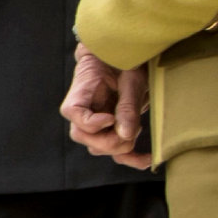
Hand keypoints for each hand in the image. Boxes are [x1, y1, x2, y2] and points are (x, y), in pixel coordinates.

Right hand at [61, 45, 151, 168]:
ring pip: (96, 146)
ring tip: (138, 129)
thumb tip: (125, 135)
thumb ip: (127, 106)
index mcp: (82, 90)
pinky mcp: (108, 129)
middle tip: (133, 130)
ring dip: (119, 146)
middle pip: (82, 135)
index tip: (111, 118)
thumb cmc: (126, 61)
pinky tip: (145, 159)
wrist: (125, 58)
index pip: (72, 112)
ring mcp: (94, 121)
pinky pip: (112, 149)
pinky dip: (128, 157)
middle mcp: (83, 109)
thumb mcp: (132, 79)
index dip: (90, 122)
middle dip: (109, 140)